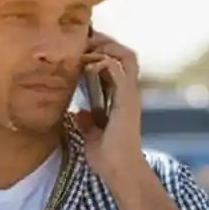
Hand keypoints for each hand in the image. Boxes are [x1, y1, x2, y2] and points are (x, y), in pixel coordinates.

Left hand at [76, 31, 145, 184]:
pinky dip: (105, 61)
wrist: (119, 170)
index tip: (80, 46)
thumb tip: (79, 112)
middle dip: (104, 42)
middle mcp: (128, 92)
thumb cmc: (107, 157)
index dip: (101, 51)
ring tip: (88, 46)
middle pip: (124, 54)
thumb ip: (87, 121)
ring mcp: (130, 94)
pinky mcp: (127, 98)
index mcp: (121, 98)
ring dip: (107, 47)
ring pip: (127, 56)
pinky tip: (88, 63)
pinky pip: (120, 69)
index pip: (116, 64)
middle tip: (83, 39)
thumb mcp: (91, 135)